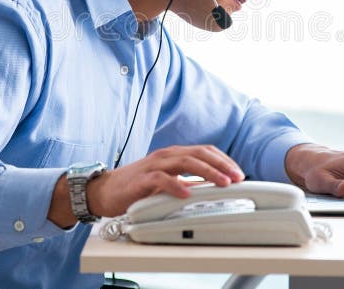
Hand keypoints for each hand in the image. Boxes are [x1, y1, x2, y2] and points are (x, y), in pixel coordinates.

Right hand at [86, 145, 244, 218]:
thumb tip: (210, 187)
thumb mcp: (167, 180)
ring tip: (222, 183)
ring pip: (185, 162)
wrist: (105, 190)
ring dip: (207, 172)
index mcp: (174, 155)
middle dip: (222, 165)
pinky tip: (187, 192)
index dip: (224, 160)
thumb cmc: (137, 186)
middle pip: (199, 154)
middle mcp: (166, 156)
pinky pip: (161, 179)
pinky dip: (176, 185)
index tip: (238, 173)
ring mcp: (154, 165)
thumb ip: (186, 179)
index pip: (205, 151)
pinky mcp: (142, 179)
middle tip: (237, 177)